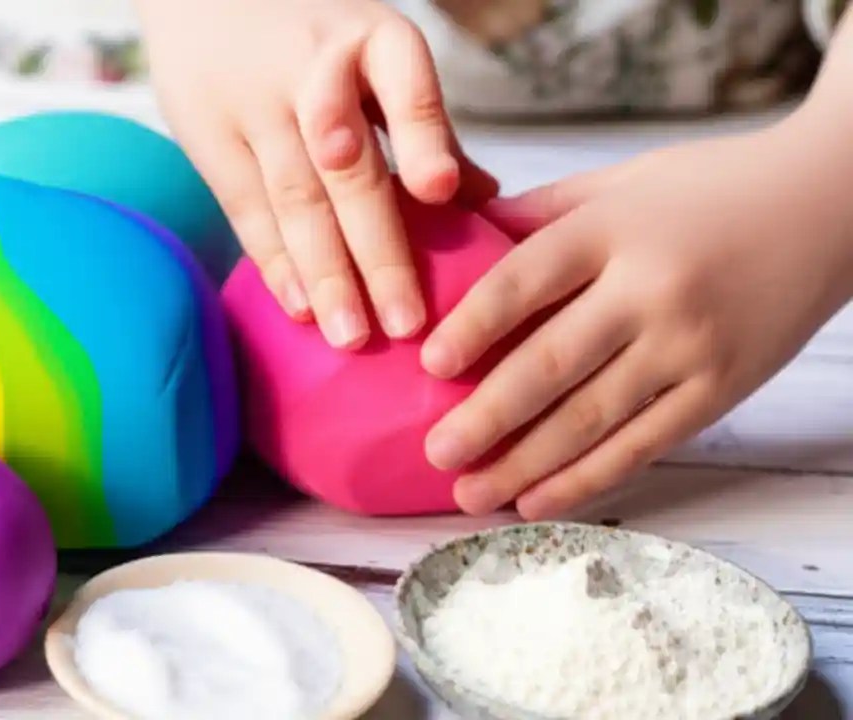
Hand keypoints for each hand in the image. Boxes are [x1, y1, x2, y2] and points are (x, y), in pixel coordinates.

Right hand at [134, 0, 497, 347]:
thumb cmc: (313, 34)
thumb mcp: (376, 56)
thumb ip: (424, 124)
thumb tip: (487, 201)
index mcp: (374, 41)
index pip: (403, 86)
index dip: (423, 138)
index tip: (440, 192)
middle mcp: (313, 69)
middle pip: (348, 169)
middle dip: (378, 249)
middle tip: (407, 321)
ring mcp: (255, 104)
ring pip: (295, 198)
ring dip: (325, 272)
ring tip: (351, 335)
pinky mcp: (209, 135)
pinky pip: (247, 209)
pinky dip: (275, 261)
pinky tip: (299, 307)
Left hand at [418, 122, 852, 519]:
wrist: (833, 203)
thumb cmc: (710, 189)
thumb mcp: (620, 182)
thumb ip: (541, 213)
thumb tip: (457, 240)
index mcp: (615, 230)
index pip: (527, 281)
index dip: (474, 325)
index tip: (428, 364)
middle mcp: (652, 291)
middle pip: (554, 364)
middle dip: (487, 417)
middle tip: (435, 452)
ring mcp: (691, 346)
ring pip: (594, 419)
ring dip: (525, 464)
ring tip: (469, 493)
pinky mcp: (720, 389)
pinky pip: (644, 445)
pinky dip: (588, 479)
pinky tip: (538, 501)